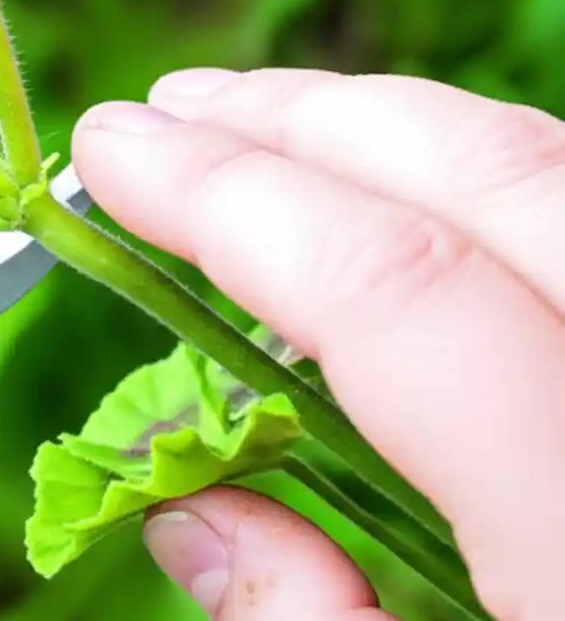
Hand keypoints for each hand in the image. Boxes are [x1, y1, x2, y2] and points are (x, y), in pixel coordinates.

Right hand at [73, 70, 564, 620]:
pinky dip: (492, 191)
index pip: (402, 300)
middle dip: (310, 122)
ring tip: (261, 128)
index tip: (111, 154)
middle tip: (169, 111)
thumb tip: (186, 508)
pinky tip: (406, 201)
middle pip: (510, 182)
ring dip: (397, 135)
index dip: (231, 202)